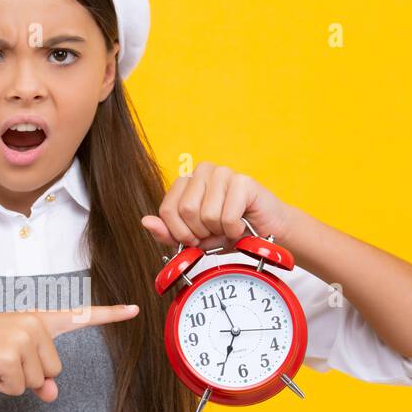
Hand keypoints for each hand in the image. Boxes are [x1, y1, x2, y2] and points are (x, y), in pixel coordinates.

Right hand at [0, 304, 139, 401]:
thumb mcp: (14, 359)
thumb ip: (39, 375)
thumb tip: (52, 394)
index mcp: (39, 318)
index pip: (80, 316)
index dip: (110, 315)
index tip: (136, 309)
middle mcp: (35, 323)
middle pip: (54, 370)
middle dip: (30, 374)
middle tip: (4, 359)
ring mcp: (24, 338)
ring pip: (39, 381)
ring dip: (16, 382)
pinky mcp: (10, 355)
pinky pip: (20, 388)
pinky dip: (4, 387)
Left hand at [141, 161, 294, 251]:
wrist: (265, 232)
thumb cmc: (229, 232)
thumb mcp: (193, 238)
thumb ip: (168, 233)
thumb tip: (145, 223)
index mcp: (186, 182)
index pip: (167, 210)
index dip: (179, 232)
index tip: (193, 239)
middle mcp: (202, 172)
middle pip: (186, 210)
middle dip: (200, 232)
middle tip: (214, 233)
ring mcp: (223, 173)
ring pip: (206, 214)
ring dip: (219, 231)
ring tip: (228, 227)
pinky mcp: (243, 181)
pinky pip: (227, 215)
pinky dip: (234, 229)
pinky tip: (240, 225)